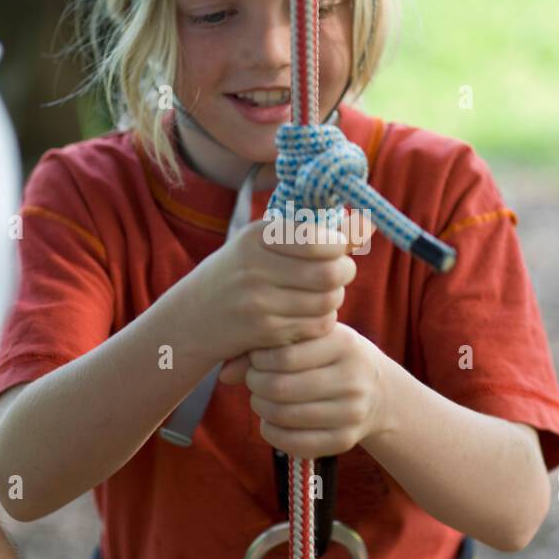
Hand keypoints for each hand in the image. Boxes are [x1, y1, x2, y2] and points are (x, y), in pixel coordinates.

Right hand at [183, 218, 358, 366]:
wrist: (192, 317)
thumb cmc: (238, 273)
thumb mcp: (264, 243)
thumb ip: (314, 233)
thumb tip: (367, 225)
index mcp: (257, 236)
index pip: (319, 239)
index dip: (339, 246)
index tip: (336, 249)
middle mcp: (256, 267)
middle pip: (329, 272)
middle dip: (343, 273)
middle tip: (338, 274)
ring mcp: (259, 302)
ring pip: (327, 301)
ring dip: (334, 298)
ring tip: (323, 294)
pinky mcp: (264, 332)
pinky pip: (316, 326)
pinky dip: (322, 320)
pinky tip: (309, 315)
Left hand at [221, 324, 386, 458]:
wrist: (378, 391)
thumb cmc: (331, 357)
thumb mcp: (311, 340)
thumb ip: (267, 347)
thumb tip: (224, 374)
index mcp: (345, 344)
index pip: (285, 356)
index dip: (258, 360)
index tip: (256, 360)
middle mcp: (353, 379)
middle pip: (280, 388)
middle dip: (256, 385)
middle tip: (255, 381)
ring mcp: (352, 413)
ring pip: (284, 416)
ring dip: (261, 408)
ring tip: (262, 398)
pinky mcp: (345, 441)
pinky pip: (294, 444)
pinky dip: (272, 432)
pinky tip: (271, 421)